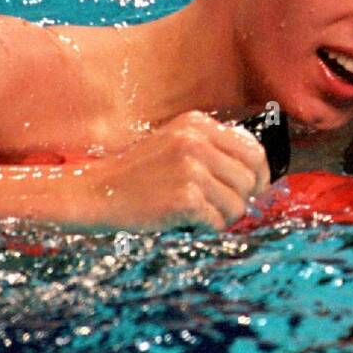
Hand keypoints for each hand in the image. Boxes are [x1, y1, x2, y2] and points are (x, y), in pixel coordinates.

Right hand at [76, 111, 270, 230]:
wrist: (93, 193)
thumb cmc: (137, 174)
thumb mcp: (175, 143)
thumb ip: (212, 149)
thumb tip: (258, 173)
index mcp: (198, 124)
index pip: (253, 150)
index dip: (258, 175)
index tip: (252, 191)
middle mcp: (197, 142)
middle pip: (250, 179)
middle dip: (240, 200)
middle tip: (219, 209)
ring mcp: (191, 169)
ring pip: (238, 204)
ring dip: (222, 217)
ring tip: (197, 215)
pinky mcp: (185, 198)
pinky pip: (218, 222)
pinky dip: (206, 228)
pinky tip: (185, 222)